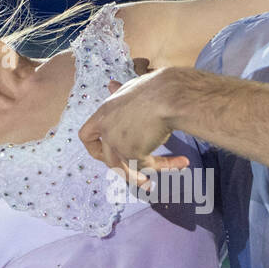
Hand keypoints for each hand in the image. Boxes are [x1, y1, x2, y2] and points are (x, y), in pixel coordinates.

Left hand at [78, 69, 190, 189]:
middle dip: (123, 169)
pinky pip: (147, 168)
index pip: (86, 136)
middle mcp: (106, 128)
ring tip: (156, 182)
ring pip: (126, 169)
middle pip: (107, 159)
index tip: (105, 155)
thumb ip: (120, 94)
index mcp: (104, 112)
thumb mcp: (133, 89)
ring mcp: (117, 142)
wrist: (171, 95)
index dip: (95, 149)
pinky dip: (166, 166)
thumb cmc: (157, 88)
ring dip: (142, 178)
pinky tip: (182, 162)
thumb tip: (111, 85)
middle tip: (140, 177)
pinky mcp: (132, 153)